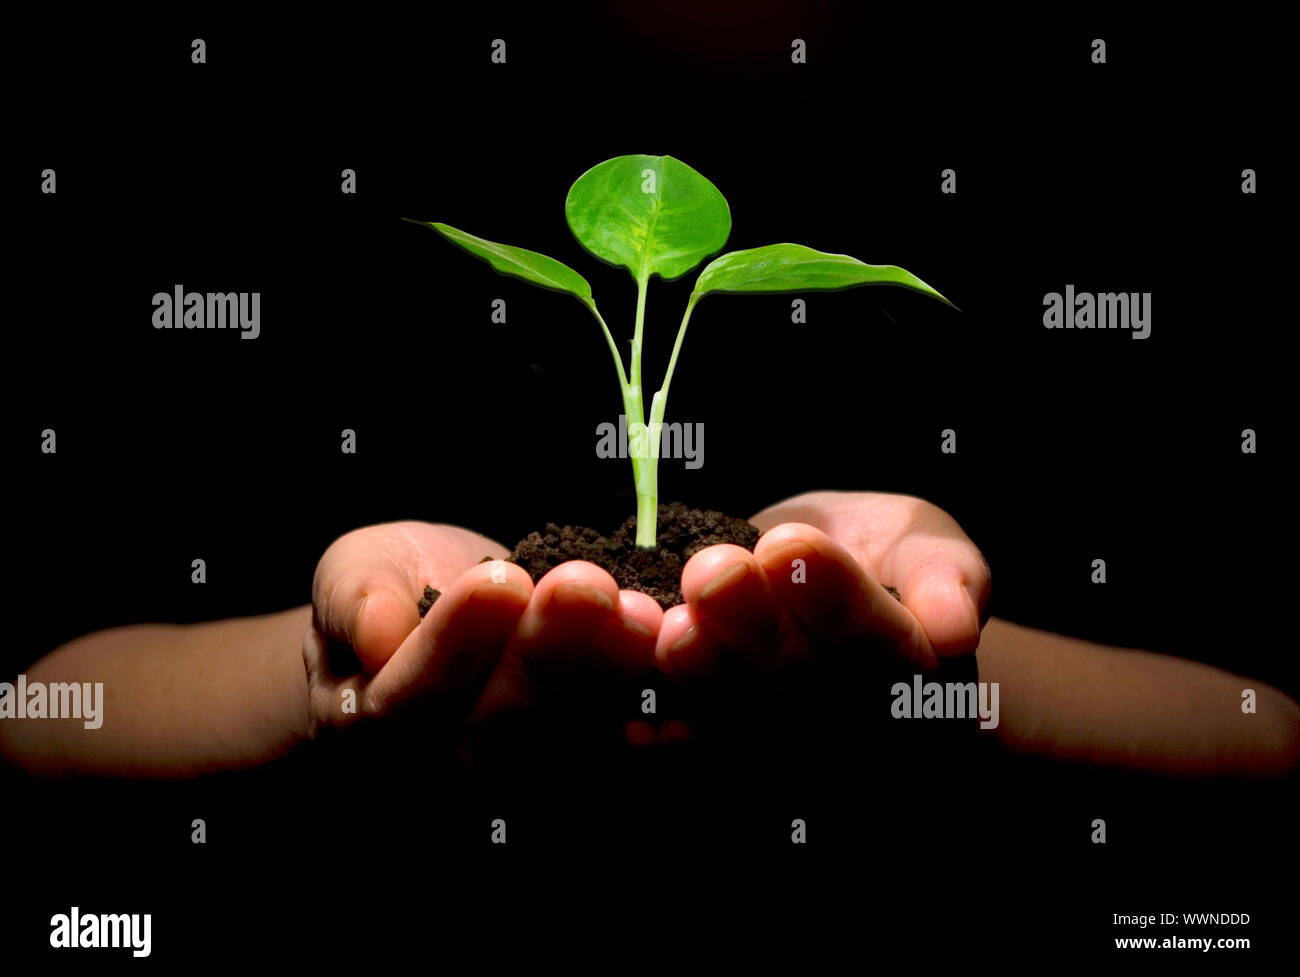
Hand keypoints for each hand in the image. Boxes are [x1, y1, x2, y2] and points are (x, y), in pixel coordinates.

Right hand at [304, 522, 660, 759]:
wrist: (445, 628)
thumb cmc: (394, 594)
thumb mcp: (355, 574)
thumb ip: (355, 598)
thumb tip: (378, 630)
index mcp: (375, 729)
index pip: (409, 701)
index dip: (456, 643)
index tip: (501, 580)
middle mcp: (447, 774)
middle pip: (499, 733)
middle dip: (549, 657)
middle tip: (588, 588)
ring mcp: (523, 785)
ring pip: (571, 749)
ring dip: (612, 682)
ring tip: (642, 616)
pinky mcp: (590, 773)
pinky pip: (626, 758)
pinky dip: (661, 722)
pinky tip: (684, 667)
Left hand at [652, 491, 991, 741]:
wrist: (838, 587)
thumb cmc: (896, 563)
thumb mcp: (933, 550)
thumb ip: (948, 579)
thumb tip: (951, 628)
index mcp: (909, 672)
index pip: (876, 642)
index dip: (832, 598)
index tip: (786, 546)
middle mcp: (849, 719)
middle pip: (799, 679)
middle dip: (751, 625)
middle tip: (713, 573)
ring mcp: (789, 742)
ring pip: (741, 715)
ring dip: (703, 676)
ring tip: (672, 631)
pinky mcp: (732, 746)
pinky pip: (697, 743)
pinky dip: (667, 734)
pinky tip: (637, 720)